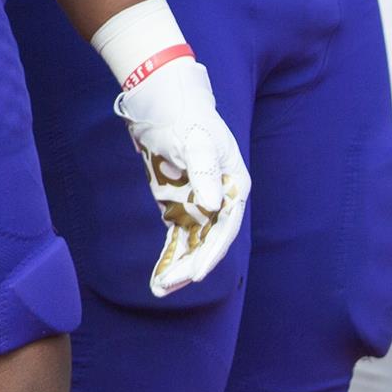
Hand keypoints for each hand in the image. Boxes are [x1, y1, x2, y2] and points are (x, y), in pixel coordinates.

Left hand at [113, 55, 249, 295]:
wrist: (165, 101)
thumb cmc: (185, 117)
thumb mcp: (196, 141)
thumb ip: (204, 173)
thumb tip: (213, 206)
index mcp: (233, 187)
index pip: (225, 227)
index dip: (212, 253)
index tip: (197, 273)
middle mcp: (220, 201)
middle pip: (209, 242)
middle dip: (191, 266)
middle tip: (170, 285)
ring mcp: (199, 206)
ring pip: (193, 245)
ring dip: (179, 268)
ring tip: (160, 289)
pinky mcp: (179, 207)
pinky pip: (177, 240)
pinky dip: (169, 258)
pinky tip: (158, 278)